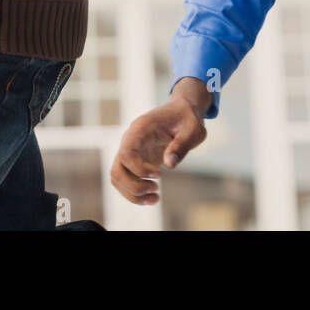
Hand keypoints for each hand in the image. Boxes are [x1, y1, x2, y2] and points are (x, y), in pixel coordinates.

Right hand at [110, 80, 209, 204]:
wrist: (182, 111)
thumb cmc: (187, 119)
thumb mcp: (193, 130)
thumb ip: (181, 146)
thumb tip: (169, 165)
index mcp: (141, 129)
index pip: (127, 153)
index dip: (140, 170)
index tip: (159, 175)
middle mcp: (130, 140)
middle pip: (117, 169)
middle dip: (134, 187)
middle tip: (156, 189)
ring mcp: (130, 150)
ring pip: (117, 177)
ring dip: (133, 193)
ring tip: (155, 198)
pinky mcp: (134, 160)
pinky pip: (125, 179)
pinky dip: (135, 192)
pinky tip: (153, 196)